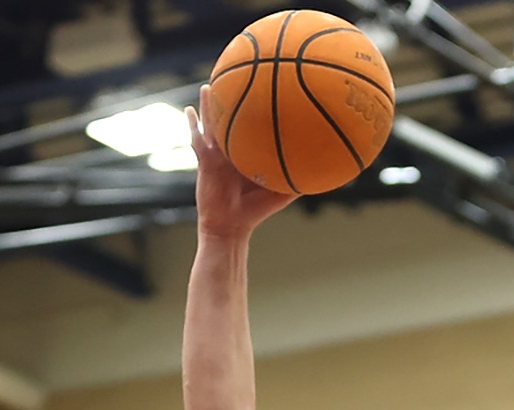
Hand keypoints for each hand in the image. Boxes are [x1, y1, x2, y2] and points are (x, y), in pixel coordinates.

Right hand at [188, 84, 296, 241]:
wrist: (231, 226)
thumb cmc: (256, 212)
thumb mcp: (282, 194)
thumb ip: (300, 180)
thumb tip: (325, 171)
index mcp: (249, 157)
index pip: (256, 131)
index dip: (260, 114)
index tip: (270, 92)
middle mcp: (233, 153)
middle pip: (234, 122)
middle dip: (235, 102)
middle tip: (239, 79)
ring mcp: (217, 156)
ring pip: (213, 125)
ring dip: (210, 106)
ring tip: (209, 86)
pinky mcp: (205, 163)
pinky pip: (197, 141)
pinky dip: (192, 125)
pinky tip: (188, 110)